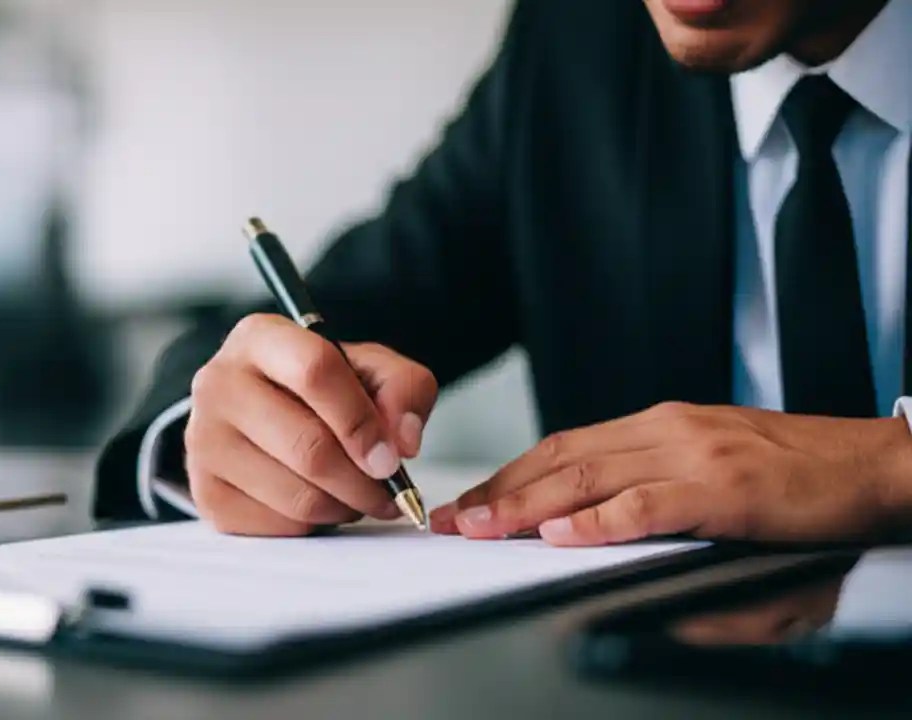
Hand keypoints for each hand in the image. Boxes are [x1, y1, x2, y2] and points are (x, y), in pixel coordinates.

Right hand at [186, 314, 437, 535]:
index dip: (362, 421)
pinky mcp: (205, 492)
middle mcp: (219, 384)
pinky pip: (278, 526)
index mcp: (260, 339)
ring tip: (355, 495)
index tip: (391, 457)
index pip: (315, 372)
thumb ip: (402, 389)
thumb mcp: (368, 368)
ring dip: (343, 507)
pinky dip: (312, 525)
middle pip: (309, 447)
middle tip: (388, 492)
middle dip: (364, 482)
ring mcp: (204, 440)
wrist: (256, 410)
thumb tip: (402, 443)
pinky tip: (319, 503)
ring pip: (297, 496)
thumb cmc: (315, 387)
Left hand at [430, 402, 911, 545]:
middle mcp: (665, 430)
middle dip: (500, 491)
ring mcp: (693, 454)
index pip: (562, 447)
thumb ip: (652, 492)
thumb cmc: (794, 474)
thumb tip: (587, 529)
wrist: (874, 465)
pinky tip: (563, 534)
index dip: (508, 475)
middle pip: (561, 458)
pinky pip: (648, 504)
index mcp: (658, 426)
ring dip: (528, 505)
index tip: (469, 502)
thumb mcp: (710, 472)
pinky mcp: (724, 487)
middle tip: (453, 519)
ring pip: (590, 476)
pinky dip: (600, 520)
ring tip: (483, 528)